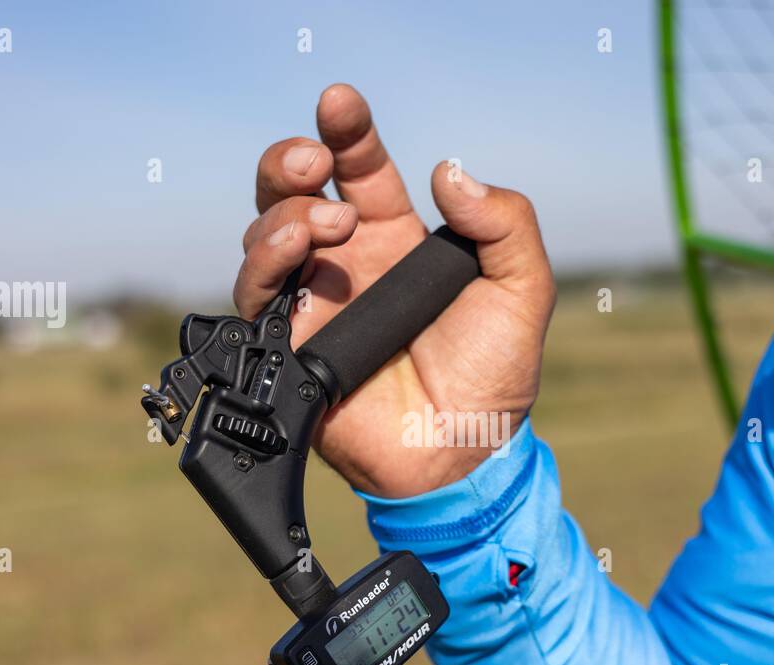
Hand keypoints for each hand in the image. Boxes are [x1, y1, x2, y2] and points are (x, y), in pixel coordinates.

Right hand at [233, 84, 554, 497]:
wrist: (466, 453)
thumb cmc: (495, 374)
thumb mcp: (522, 287)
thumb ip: (504, 222)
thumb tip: (450, 171)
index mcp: (394, 241)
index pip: (358, 171)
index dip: (347, 132)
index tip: (340, 102)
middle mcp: (345, 265)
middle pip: (292, 192)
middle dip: (292, 161)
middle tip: (318, 160)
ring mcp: (313, 305)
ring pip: (264, 234)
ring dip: (286, 214)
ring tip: (327, 225)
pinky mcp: (290, 347)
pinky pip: (251, 296)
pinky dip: (263, 262)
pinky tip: (298, 250)